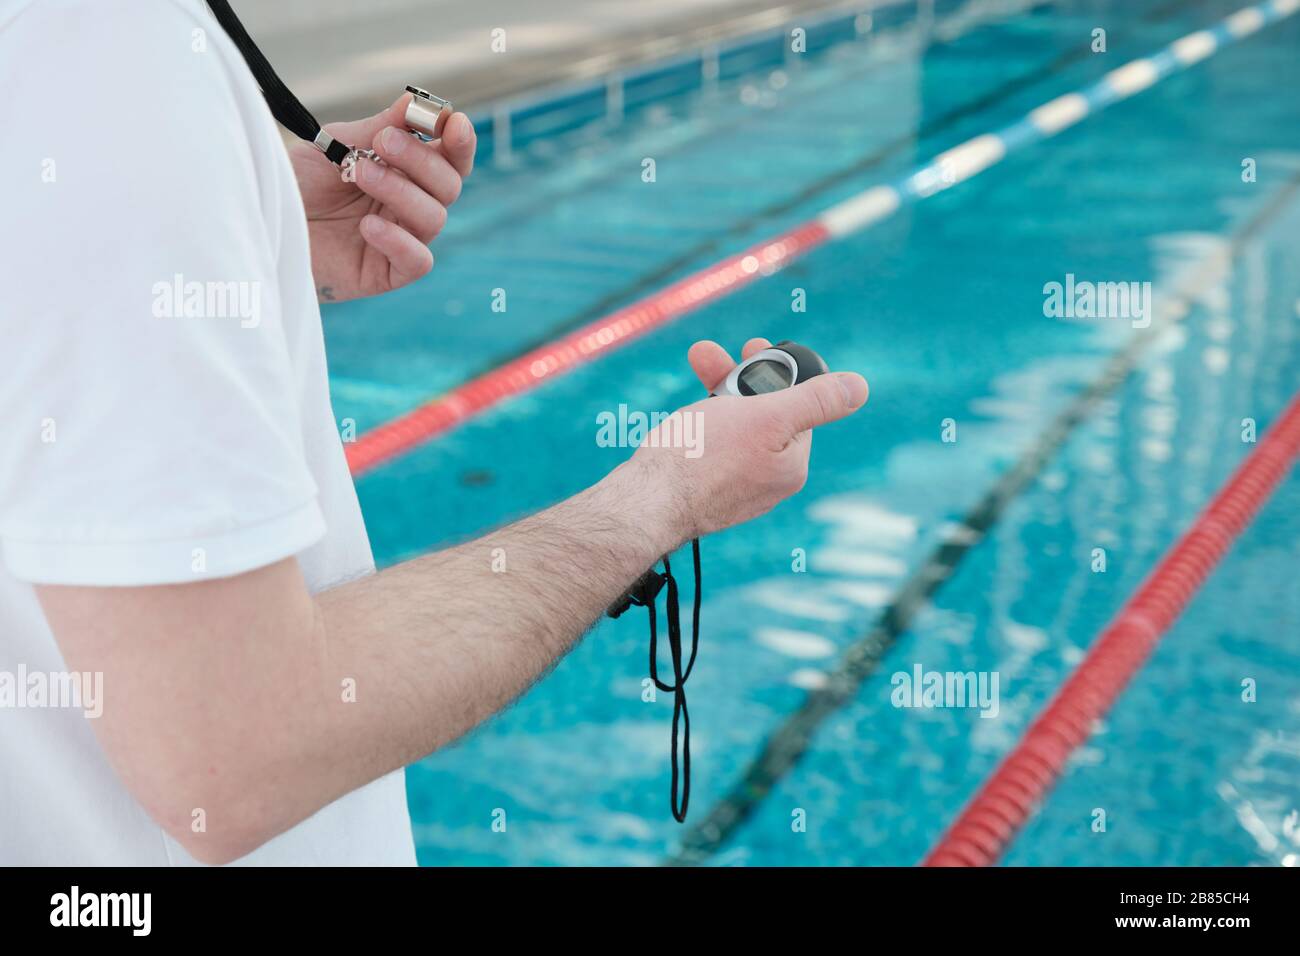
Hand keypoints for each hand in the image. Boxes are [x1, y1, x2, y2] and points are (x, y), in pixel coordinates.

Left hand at [288, 92, 476, 302]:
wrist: (264, 224)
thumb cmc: (298, 184)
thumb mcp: (333, 145)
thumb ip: (375, 128)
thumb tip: (415, 102)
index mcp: (407, 173)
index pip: (451, 159)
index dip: (459, 141)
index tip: (451, 121)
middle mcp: (411, 206)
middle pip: (449, 185)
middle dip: (421, 160)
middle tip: (383, 142)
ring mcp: (403, 239)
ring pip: (434, 217)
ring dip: (400, 191)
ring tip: (359, 174)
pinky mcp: (388, 273)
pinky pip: (418, 261)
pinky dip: (400, 241)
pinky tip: (367, 226)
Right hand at [631, 338, 868, 541]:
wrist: (646, 500)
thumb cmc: (701, 456)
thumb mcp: (766, 417)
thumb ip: (815, 401)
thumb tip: (860, 387)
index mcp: (791, 465)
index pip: (796, 406)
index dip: (774, 372)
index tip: (752, 348)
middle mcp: (768, 481)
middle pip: (763, 415)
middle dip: (738, 378)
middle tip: (710, 355)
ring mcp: (735, 488)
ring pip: (734, 428)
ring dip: (715, 392)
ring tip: (696, 363)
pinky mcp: (705, 490)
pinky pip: (711, 448)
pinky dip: (700, 423)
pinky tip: (685, 415)